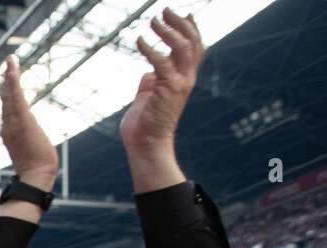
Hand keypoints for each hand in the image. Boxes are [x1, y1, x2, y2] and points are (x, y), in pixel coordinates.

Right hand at [0, 55, 57, 191]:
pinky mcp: (21, 120)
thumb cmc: (34, 167)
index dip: (8, 91)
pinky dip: (13, 85)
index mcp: (11, 129)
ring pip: (11, 95)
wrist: (36, 174)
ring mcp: (14, 121)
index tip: (8, 77)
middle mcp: (10, 123)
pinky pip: (16, 99)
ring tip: (11, 61)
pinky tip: (12, 73)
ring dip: (11, 77)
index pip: (9, 106)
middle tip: (10, 61)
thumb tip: (27, 145)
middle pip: (8, 97)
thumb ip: (26, 145)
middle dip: (9, 79)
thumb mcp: (29, 152)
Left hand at [120, 10, 203, 158]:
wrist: (146, 146)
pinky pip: (161, 62)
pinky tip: (140, 41)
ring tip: (153, 20)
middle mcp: (186, 79)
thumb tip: (149, 72)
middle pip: (192, 43)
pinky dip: (150, 49)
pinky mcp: (167, 89)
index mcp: (183, 79)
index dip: (191, 30)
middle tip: (164, 10)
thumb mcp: (148, 97)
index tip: (184, 14)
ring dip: (168, 31)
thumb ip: (151, 83)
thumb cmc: (145, 125)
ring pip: (182, 48)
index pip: (195, 49)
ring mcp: (179, 84)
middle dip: (180, 23)